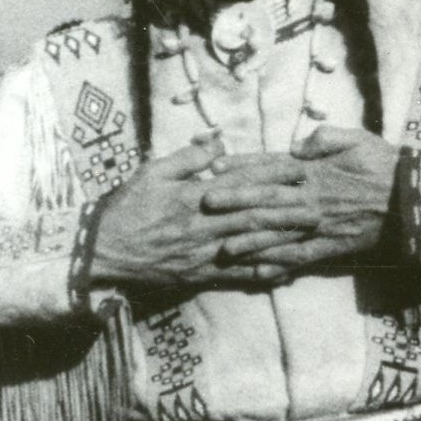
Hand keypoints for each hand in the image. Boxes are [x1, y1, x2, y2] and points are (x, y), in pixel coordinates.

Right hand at [91, 133, 318, 290]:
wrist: (101, 252)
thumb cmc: (125, 208)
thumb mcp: (151, 173)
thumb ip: (187, 159)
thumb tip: (218, 143)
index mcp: (192, 197)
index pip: (241, 182)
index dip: (273, 175)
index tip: (299, 168)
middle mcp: (203, 226)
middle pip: (255, 215)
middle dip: (289, 208)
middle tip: (318, 201)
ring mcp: (203, 254)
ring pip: (251, 245)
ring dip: (284, 240)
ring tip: (312, 233)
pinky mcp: (199, 276)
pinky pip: (236, 276)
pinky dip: (262, 273)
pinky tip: (285, 271)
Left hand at [201, 125, 400, 270]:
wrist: (414, 201)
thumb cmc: (385, 165)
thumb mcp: (358, 139)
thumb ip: (326, 139)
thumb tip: (298, 145)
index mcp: (315, 171)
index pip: (272, 167)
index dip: (242, 167)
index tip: (215, 167)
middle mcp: (312, 199)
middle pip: (267, 200)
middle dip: (235, 203)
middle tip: (206, 206)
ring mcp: (320, 226)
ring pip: (278, 234)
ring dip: (249, 240)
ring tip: (223, 247)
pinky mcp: (331, 247)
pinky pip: (301, 259)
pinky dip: (280, 266)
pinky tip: (258, 275)